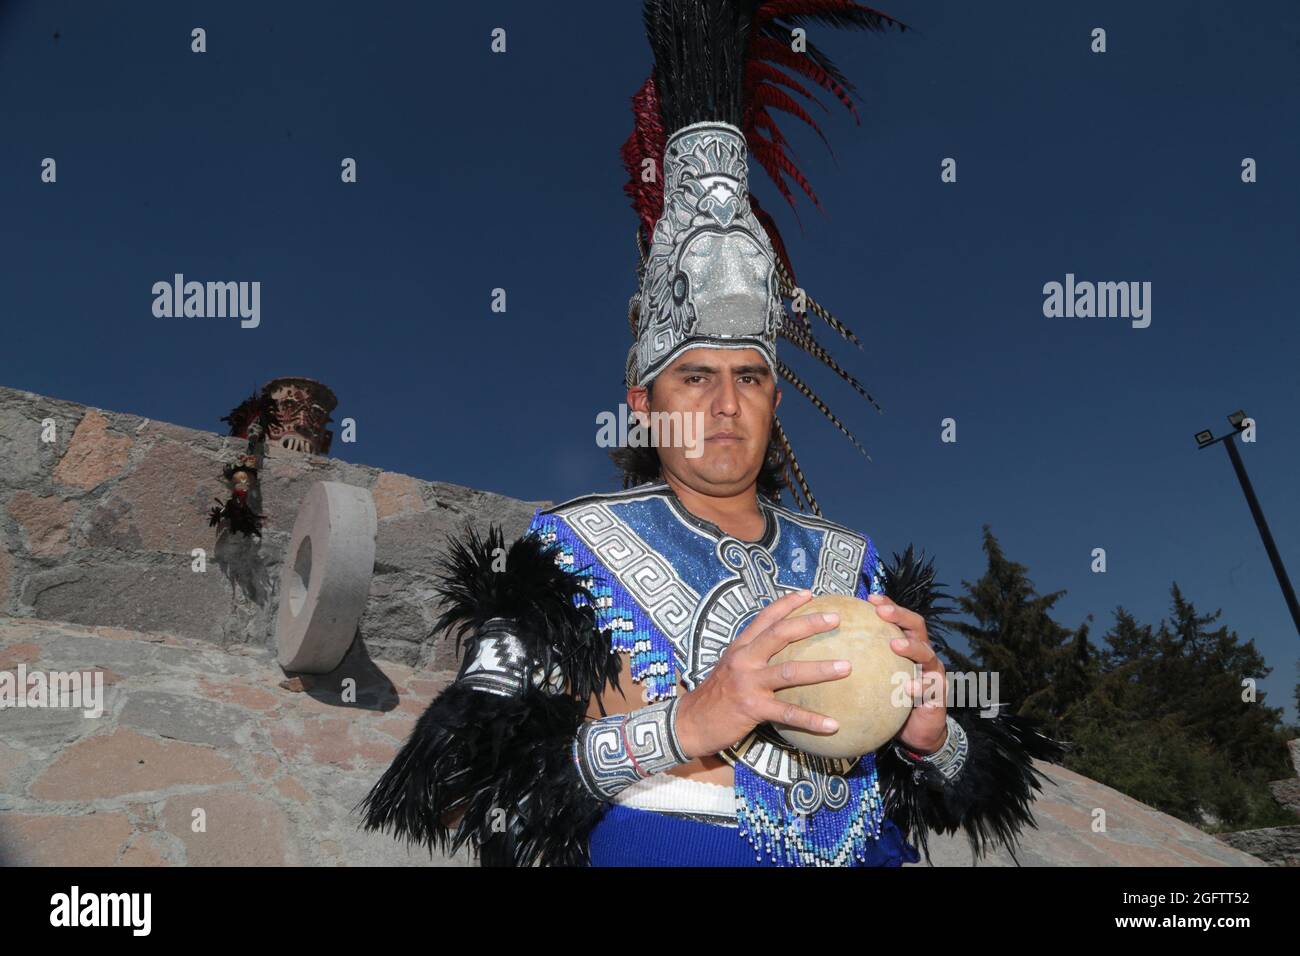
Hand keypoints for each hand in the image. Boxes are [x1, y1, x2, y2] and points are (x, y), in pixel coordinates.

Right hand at [674, 589, 851, 759]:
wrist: (690, 723)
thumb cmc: (716, 697)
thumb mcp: (730, 670)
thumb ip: (752, 659)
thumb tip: (783, 655)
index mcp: (740, 648)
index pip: (765, 618)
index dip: (787, 603)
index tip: (809, 594)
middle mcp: (743, 660)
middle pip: (779, 634)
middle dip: (809, 623)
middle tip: (836, 618)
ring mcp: (747, 683)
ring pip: (789, 671)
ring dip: (820, 669)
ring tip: (846, 667)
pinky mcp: (752, 708)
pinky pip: (788, 713)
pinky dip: (812, 719)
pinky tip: (833, 725)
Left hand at [867, 593, 947, 754]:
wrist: (918, 732)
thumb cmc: (891, 702)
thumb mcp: (875, 680)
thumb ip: (860, 663)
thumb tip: (826, 650)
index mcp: (908, 646)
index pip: (899, 619)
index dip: (888, 604)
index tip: (870, 598)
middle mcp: (923, 655)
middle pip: (917, 626)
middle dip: (900, 615)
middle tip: (882, 612)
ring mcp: (933, 673)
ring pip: (926, 652)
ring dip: (911, 646)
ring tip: (894, 644)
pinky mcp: (939, 694)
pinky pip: (930, 688)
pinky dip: (919, 686)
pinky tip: (908, 687)